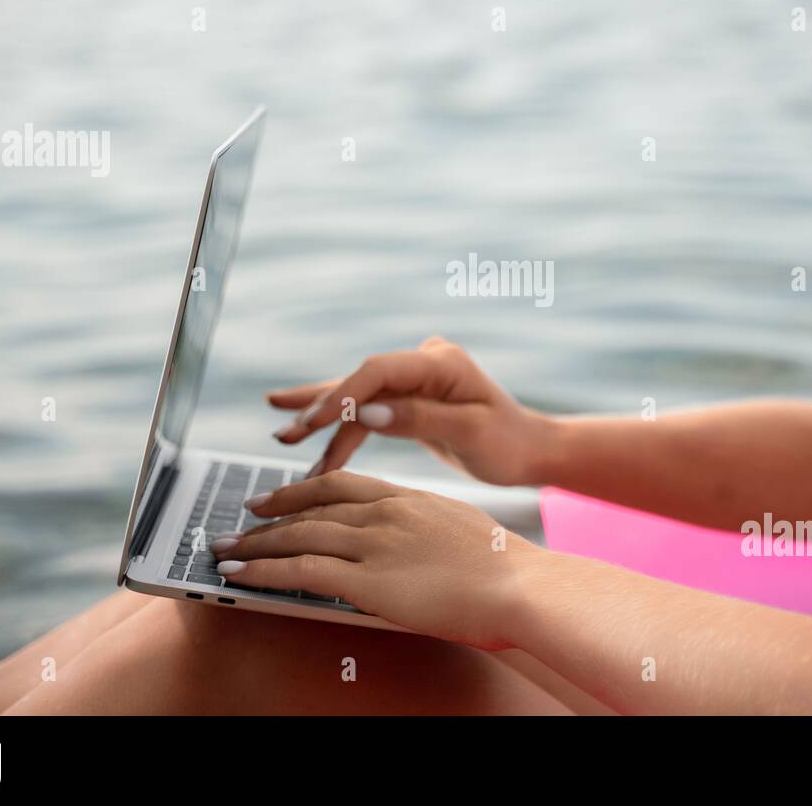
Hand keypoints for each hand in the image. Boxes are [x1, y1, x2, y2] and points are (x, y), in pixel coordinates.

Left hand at [213, 471, 542, 648]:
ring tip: (223, 552)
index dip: (302, 489)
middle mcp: (386, 512)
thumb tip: (413, 548)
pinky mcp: (369, 578)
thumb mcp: (459, 532)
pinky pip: (301, 570)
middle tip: (238, 522)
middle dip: (268, 514)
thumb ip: (426, 532)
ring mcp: (375, 543)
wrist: (522, 584)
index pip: (342, 485)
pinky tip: (239, 577)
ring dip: (254, 545)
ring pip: (298, 535)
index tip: (277, 496)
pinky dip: (263, 572)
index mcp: (408, 498)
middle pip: (311, 505)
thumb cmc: (505, 568)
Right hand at [266, 336, 556, 484]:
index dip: (342, 396)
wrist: (529, 450)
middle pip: (361, 381)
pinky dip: (341, 430)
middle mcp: (423, 362)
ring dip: (324, 421)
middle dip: (321, 408)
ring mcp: (414, 378)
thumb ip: (418, 419)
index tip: (312, 424)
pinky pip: (367, 411)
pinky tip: (306, 435)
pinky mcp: (408, 398)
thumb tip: (365, 414)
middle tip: (284, 431)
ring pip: (358, 396)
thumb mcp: (470, 433)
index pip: (379, 371)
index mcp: (440, 362)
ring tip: (283, 436)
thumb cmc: (508, 443)